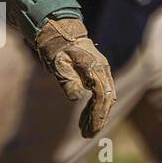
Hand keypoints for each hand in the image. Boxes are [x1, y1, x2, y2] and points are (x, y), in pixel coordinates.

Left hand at [34, 17, 117, 137]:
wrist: (56, 27)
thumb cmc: (55, 44)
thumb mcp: (56, 61)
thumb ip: (66, 78)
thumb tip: (77, 96)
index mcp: (95, 67)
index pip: (103, 96)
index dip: (98, 115)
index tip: (91, 130)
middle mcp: (102, 70)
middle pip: (107, 99)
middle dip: (98, 119)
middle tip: (87, 135)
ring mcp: (100, 71)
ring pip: (104, 98)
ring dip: (96, 115)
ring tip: (85, 131)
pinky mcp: (94, 73)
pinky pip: (98, 94)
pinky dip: (93, 107)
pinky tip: (85, 118)